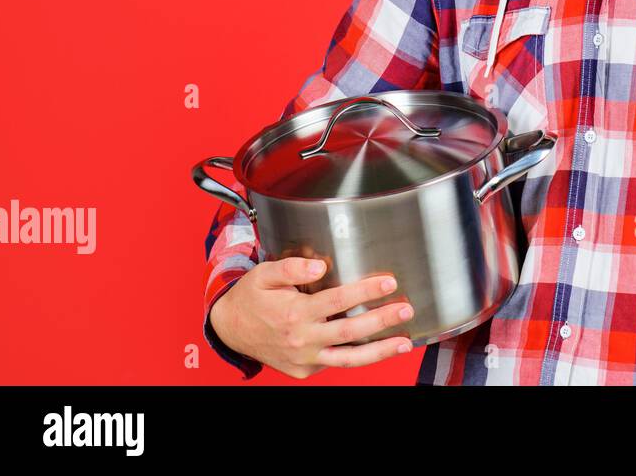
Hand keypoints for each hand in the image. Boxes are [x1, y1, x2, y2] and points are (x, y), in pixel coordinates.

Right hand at [208, 256, 414, 378]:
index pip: (337, 301)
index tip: (388, 283)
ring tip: (406, 343)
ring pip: (348, 359)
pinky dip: (359, 357)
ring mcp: (304, 359)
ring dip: (379, 352)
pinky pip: (336, 364)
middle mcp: (301, 339)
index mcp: (294, 313)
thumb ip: (292, 267)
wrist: (229, 329)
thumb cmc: (251, 298)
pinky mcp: (304, 371)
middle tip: (406, 309)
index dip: (364, 292)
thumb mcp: (264, 274)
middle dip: (381, 321)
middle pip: (349, 332)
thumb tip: (320, 265)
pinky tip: (380, 347)